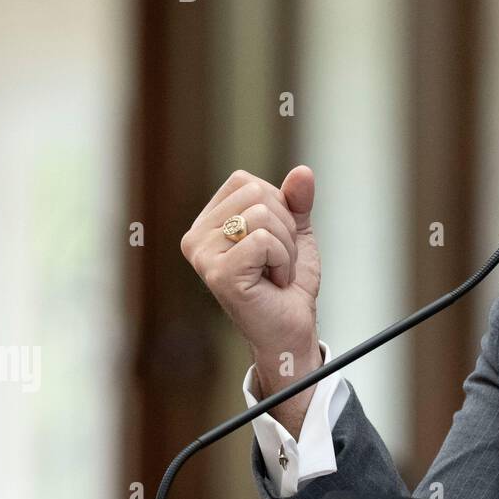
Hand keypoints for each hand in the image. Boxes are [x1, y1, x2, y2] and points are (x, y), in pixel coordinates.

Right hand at [180, 166, 320, 361]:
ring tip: (275, 272)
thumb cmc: (287, 282)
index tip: (274, 240)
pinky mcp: (218, 274)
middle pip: (256, 193)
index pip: (245, 181)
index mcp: (208, 222)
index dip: (277, 205)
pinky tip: (273, 283)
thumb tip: (302, 171)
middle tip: (277, 260)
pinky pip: (263, 240)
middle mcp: (196, 237)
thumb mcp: (295, 231)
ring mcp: (203, 256)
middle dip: (285, 226)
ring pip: (262, 215)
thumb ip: (296, 199)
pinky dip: (282, 260)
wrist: (291, 327)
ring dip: (286, 246)